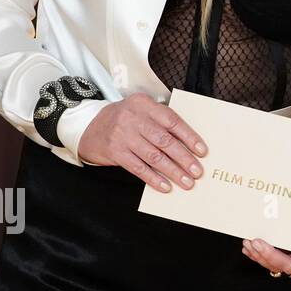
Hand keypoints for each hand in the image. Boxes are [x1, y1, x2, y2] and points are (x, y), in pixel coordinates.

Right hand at [76, 94, 206, 190]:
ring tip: (186, 182)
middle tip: (197, 171)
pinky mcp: (115, 152)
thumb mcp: (140, 110)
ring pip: (154, 157)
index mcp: (144, 104)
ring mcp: (122, 136)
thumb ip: (161, 120)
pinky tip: (165, 186)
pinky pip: (138, 168)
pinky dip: (154, 179)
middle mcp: (133, 118)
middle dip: (184, 158)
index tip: (202, 151)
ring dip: (173, 171)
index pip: (172, 120)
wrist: (87, 126)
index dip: (189, 137)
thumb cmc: (123, 119)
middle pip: (165, 141)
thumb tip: (189, 143)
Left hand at [242, 238, 290, 275]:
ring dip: (258, 255)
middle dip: (262, 255)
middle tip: (250, 241)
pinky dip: (259, 253)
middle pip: (279, 266)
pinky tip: (249, 246)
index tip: (260, 243)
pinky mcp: (290, 250)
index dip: (273, 256)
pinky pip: (273, 257)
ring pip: (273, 263)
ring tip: (247, 243)